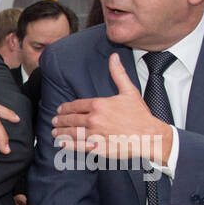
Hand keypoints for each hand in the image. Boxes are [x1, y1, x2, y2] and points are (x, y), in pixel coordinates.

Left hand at [51, 53, 172, 164]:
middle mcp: (94, 119)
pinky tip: (61, 144)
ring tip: (55, 132)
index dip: (66, 108)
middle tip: (55, 120)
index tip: (60, 109)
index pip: (75, 105)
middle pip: (71, 119)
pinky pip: (77, 146)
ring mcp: (94, 134)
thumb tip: (114, 57)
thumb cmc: (140, 115)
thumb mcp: (129, 91)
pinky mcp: (96, 147)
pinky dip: (67, 145)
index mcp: (99, 105)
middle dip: (60, 120)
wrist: (149, 136)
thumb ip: (118, 74)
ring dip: (60, 132)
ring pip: (71, 133)